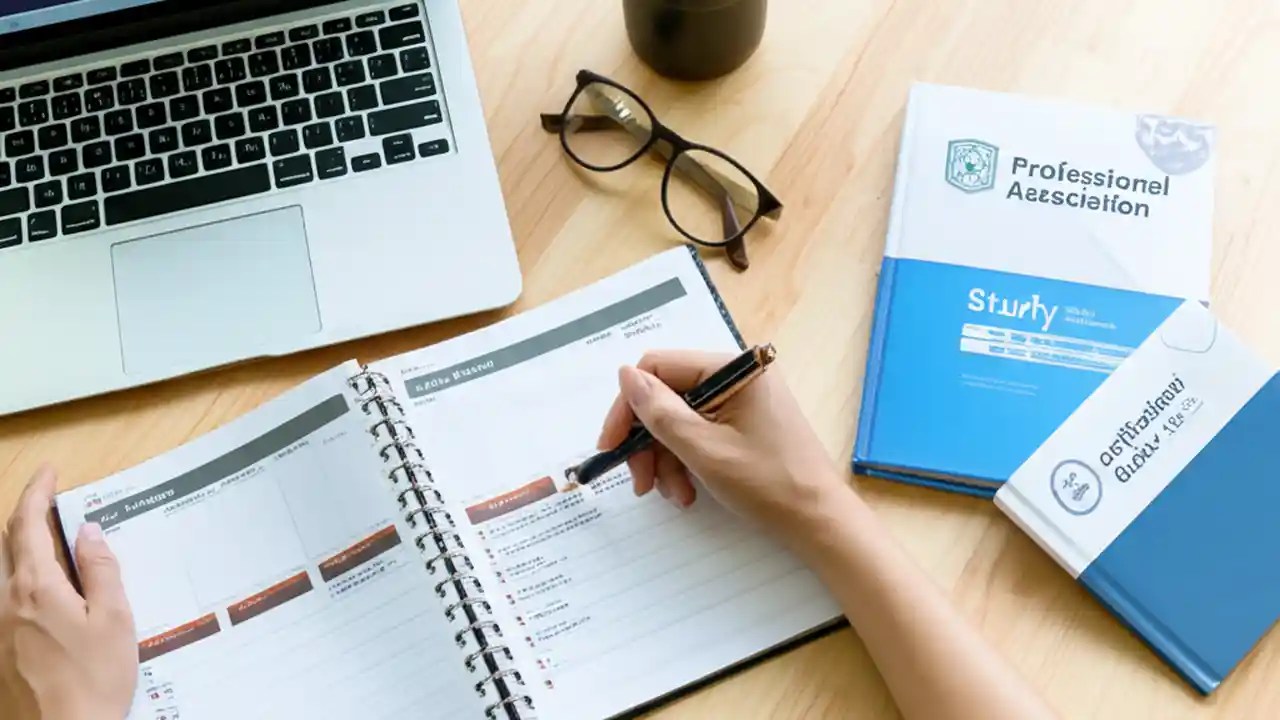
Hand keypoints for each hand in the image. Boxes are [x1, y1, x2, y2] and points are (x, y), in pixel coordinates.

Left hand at [0, 466, 136, 719]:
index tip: (50, 471)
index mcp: (35, 588)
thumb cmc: (93, 680)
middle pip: (5, 545)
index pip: (25, 524)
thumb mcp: (113, 619)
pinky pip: (7, 601)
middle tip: (52, 506)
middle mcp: (4, 602)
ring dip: (24, 551)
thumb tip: (89, 531)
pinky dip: (24, 582)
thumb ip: (100, 570)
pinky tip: (52, 599)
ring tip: (56, 550)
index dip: (36, 492)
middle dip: (25, 518)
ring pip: (3, 573)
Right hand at [598, 350, 851, 538]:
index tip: (611, 448)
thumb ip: (660, 411)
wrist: (819, 521)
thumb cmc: (768, 484)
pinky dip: (686, 462)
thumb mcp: (703, 449)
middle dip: (648, 441)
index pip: (659, 368)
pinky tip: (688, 492)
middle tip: (641, 483)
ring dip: (666, 459)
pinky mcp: (745, 423)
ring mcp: (743, 399)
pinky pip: (700, 432)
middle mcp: (738, 375)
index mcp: (733, 367)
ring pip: (680, 419)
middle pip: (668, 395)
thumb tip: (625, 375)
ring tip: (674, 495)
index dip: (628, 407)